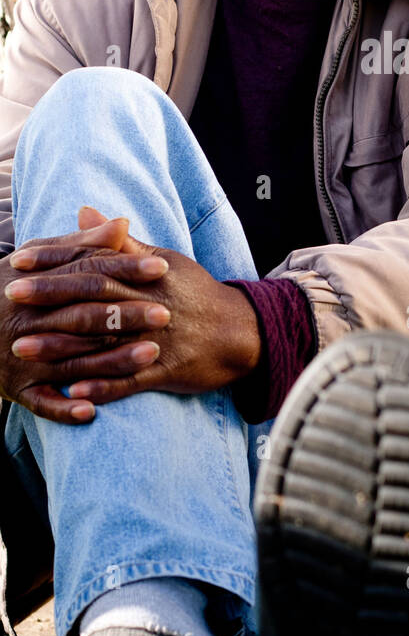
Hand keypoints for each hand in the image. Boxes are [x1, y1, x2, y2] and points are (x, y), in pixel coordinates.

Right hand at [0, 210, 143, 421]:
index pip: (87, 273)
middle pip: (83, 315)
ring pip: (71, 359)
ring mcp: (21, 357)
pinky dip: (64, 408)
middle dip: (126, 315)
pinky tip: (92, 411)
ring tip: (151, 354)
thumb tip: (122, 223)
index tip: (162, 268)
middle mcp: (28, 320)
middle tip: (166, 314)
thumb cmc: (12, 285)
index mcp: (36, 284)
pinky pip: (41, 403)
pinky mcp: (16, 388)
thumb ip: (82, 245)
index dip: (125, 269)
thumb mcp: (40, 259)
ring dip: (111, 360)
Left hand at [3, 206, 260, 419]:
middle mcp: (147, 305)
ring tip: (23, 349)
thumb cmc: (197, 293)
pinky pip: (129, 381)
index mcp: (145, 275)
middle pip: (93, 298)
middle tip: (10, 296)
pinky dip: (101, 387)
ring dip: (61, 347)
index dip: (55, 261)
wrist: (241, 332)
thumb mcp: (165, 259)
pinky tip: (71, 392)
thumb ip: (121, 242)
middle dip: (50, 297)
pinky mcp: (165, 372)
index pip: (93, 263)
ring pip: (102, 343)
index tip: (20, 260)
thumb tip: (84, 210)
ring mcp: (155, 340)